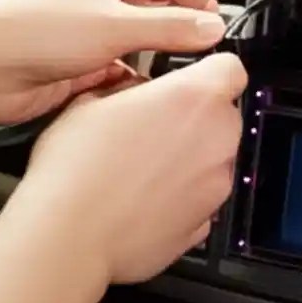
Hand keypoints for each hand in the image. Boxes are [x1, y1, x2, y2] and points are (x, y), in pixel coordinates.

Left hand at [0, 0, 225, 123]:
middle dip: (177, 32)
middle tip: (201, 54)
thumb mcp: (115, 25)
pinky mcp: (75, 67)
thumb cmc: (31, 28)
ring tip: (172, 79)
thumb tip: (210, 27)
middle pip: (154, 11)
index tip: (216, 24)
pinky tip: (138, 98)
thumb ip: (170, 27)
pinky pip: (116, 76)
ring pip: (136, 47)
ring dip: (152, 64)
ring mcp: (86, 33)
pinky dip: (129, 87)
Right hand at [6, 53, 247, 284]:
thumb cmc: (76, 168)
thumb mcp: (90, 101)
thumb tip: (135, 90)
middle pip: (223, 115)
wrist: (71, 236)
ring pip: (212, 157)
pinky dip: (180, 195)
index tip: (187, 78)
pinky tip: (141, 197)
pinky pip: (200, 197)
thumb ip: (129, 88)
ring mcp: (216, 185)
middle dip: (193, 117)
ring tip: (138, 167)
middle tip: (149, 125)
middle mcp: (217, 139)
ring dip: (187, 157)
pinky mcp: (204, 222)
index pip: (230, 67)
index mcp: (193, 97)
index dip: (208, 71)